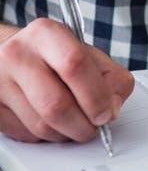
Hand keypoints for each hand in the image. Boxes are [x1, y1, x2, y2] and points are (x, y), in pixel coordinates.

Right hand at [0, 18, 134, 142]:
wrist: (14, 56)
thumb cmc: (54, 56)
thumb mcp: (87, 53)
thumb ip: (111, 78)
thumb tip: (111, 109)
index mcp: (46, 33)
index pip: (74, 65)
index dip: (96, 96)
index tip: (106, 112)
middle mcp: (17, 54)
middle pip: (56, 104)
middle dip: (82, 125)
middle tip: (94, 126)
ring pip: (41, 126)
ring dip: (65, 134)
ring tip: (74, 122)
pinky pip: (26, 136)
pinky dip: (46, 137)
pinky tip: (50, 121)